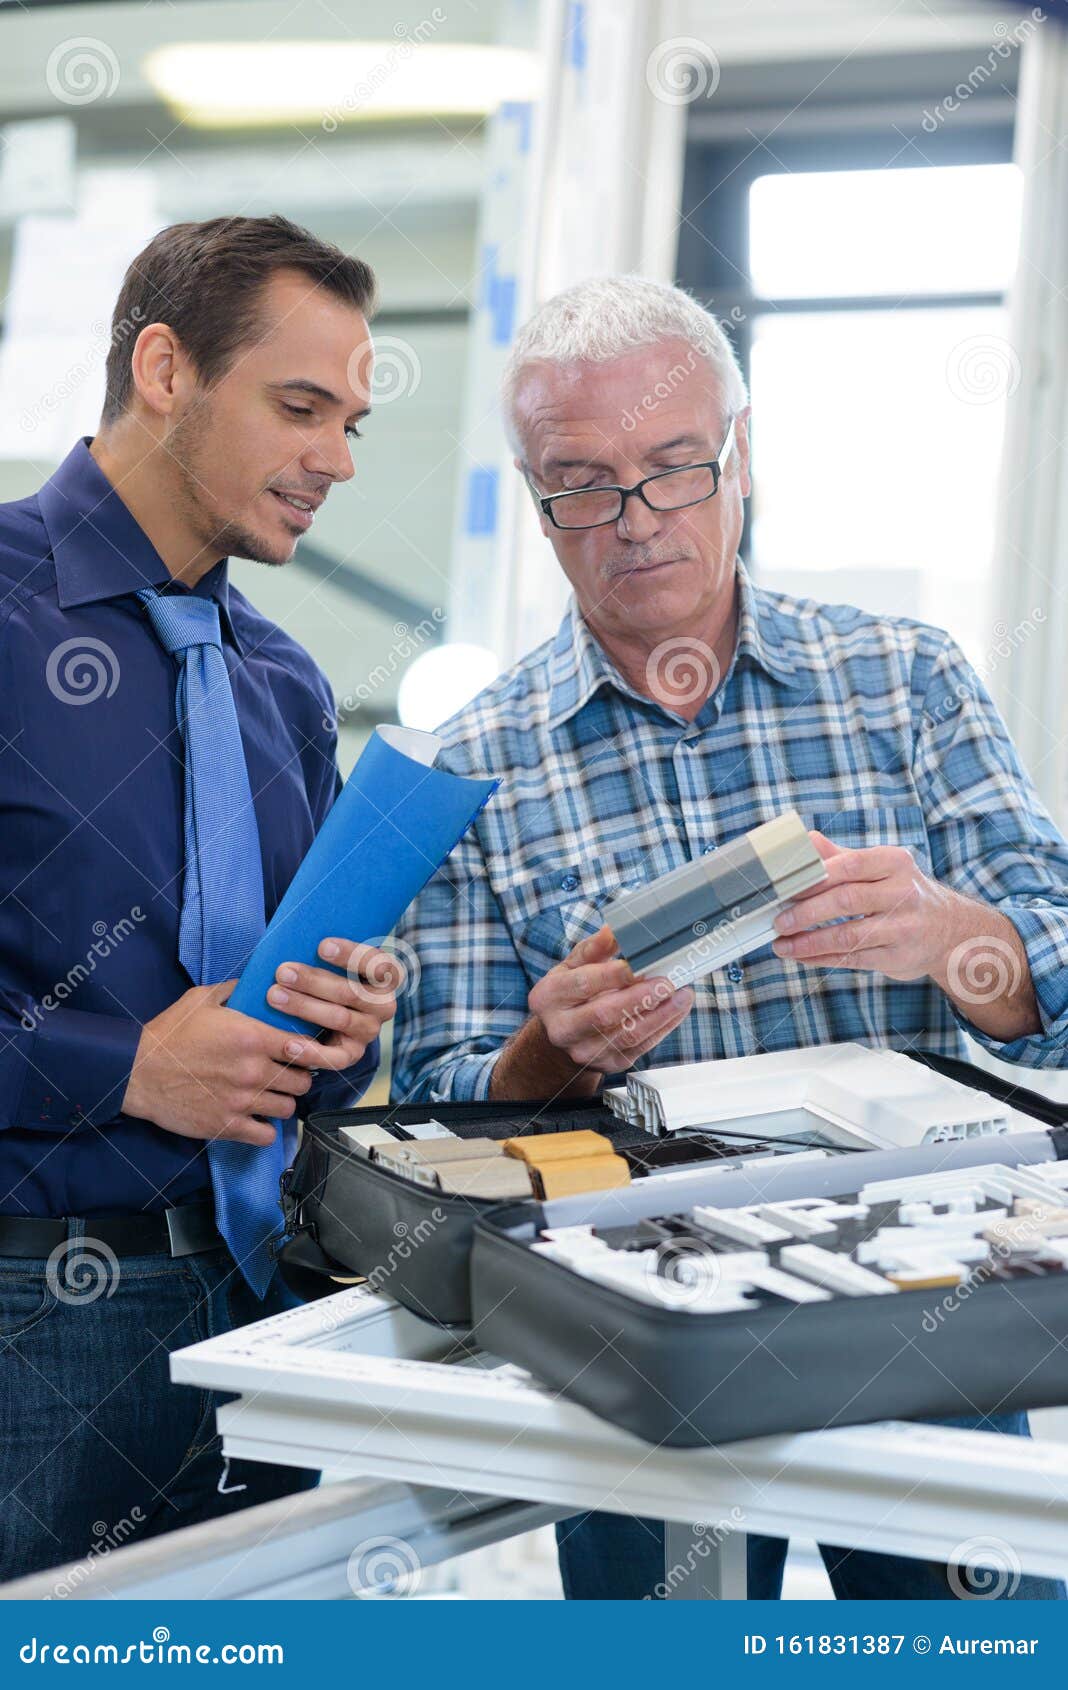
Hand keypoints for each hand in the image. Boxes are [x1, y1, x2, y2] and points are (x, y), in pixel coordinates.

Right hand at [123, 981, 325, 1145]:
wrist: (137, 1071)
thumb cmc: (169, 1034)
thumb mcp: (201, 999)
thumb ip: (235, 990)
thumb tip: (259, 984)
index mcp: (252, 1037)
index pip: (305, 1048)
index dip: (312, 1052)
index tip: (306, 1052)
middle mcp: (252, 1071)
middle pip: (302, 1082)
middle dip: (298, 1078)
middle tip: (286, 1074)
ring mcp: (241, 1101)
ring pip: (288, 1109)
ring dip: (282, 1102)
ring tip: (271, 1095)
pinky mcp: (227, 1126)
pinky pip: (266, 1136)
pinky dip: (265, 1129)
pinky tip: (256, 1118)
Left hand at [266, 938, 402, 1069]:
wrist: (330, 1011)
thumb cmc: (329, 973)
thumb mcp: (336, 959)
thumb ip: (326, 949)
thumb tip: (295, 931)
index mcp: (387, 975)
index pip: (377, 963)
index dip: (351, 954)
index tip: (321, 946)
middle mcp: (384, 1004)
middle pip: (351, 992)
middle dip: (314, 981)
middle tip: (283, 972)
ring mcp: (370, 1030)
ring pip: (340, 1019)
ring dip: (305, 1007)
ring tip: (275, 996)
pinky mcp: (354, 1054)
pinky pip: (336, 1058)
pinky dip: (311, 1052)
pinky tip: (289, 1044)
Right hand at [492, 926, 693, 1100]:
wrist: (561, 1038)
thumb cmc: (569, 995)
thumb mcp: (571, 967)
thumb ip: (594, 949)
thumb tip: (613, 930)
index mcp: (549, 997)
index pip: (583, 984)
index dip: (614, 975)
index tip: (641, 963)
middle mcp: (563, 1028)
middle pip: (605, 1014)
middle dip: (642, 997)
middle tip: (668, 981)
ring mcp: (585, 1051)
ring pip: (628, 1035)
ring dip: (660, 1014)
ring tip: (682, 995)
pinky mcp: (608, 1064)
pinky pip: (640, 1047)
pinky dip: (663, 1027)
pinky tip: (676, 1010)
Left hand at [769, 831, 1038, 1038]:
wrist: (951, 931)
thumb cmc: (904, 893)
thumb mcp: (881, 868)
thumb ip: (841, 856)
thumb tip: (805, 840)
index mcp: (895, 863)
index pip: (851, 864)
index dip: (815, 876)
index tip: (785, 887)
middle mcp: (903, 893)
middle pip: (846, 900)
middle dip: (806, 912)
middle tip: (778, 920)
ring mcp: (903, 928)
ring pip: (847, 935)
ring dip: (808, 942)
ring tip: (782, 945)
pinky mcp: (898, 957)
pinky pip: (852, 959)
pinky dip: (822, 959)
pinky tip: (801, 957)